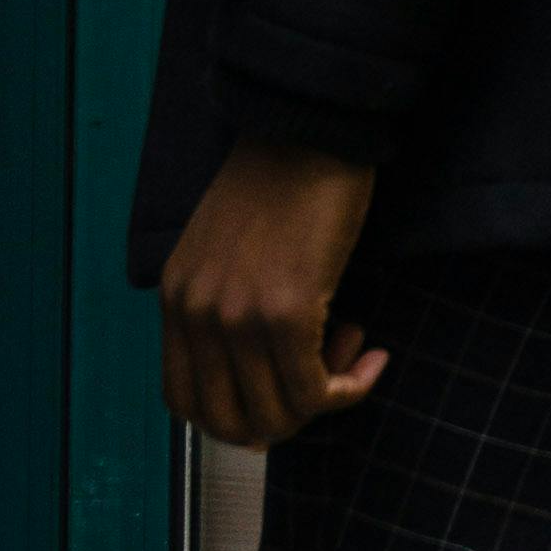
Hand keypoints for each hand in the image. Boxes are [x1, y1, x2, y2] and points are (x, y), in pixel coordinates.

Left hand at [160, 142, 388, 450]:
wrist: (310, 129)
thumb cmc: (283, 179)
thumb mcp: (227, 249)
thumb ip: (227, 303)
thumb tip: (263, 366)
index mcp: (177, 299)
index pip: (184, 402)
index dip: (238, 417)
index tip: (281, 398)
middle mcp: (197, 315)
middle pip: (229, 421)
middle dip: (285, 420)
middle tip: (324, 380)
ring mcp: (237, 317)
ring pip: (278, 412)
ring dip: (326, 398)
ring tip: (353, 348)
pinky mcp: (285, 312)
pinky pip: (315, 388)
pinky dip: (351, 387)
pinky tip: (373, 354)